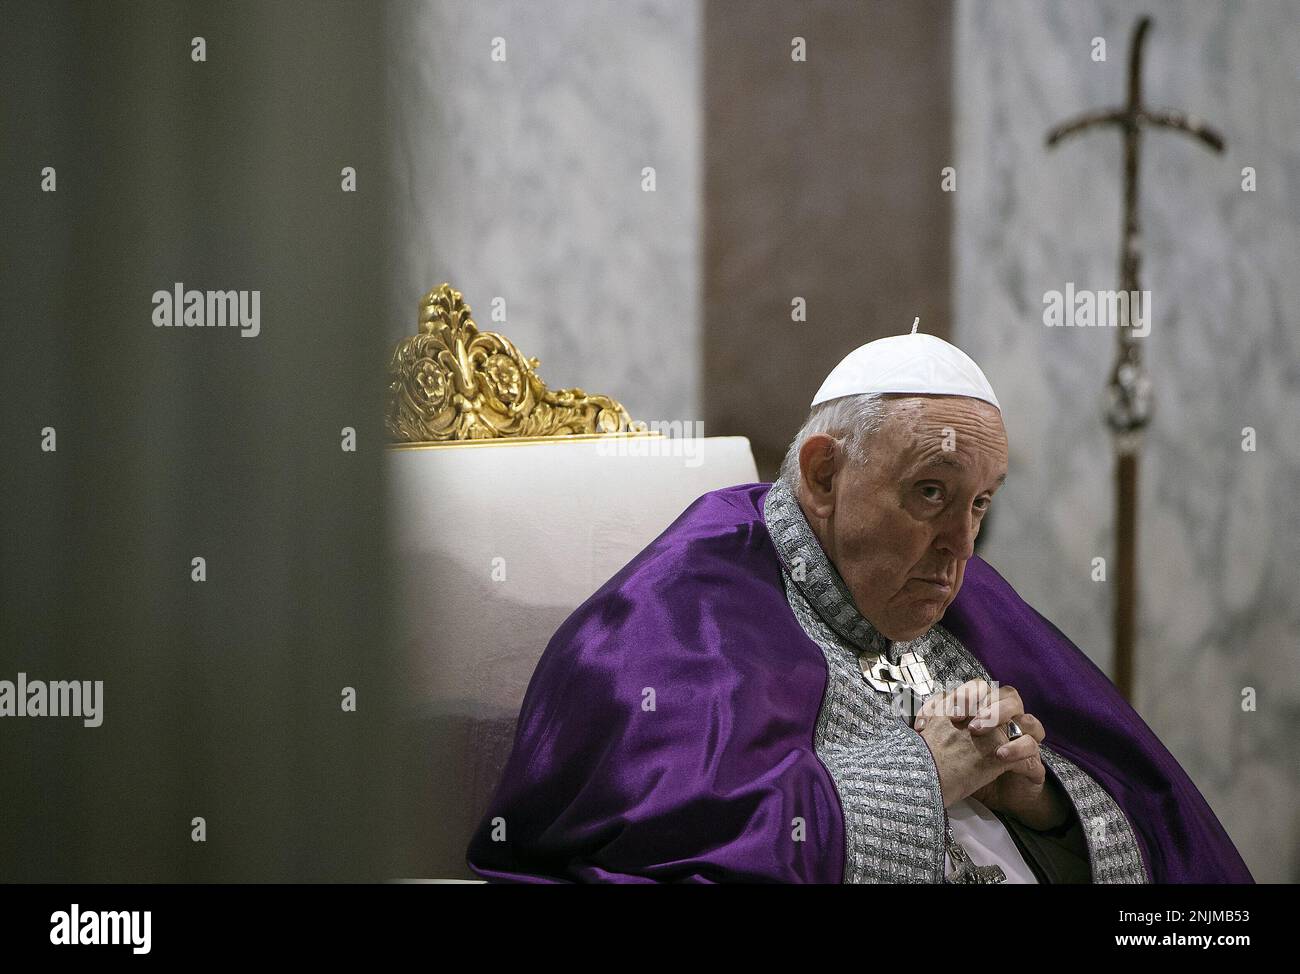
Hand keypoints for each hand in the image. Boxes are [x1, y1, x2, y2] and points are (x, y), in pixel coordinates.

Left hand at [918, 682, 1069, 830]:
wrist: (999, 798)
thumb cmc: (971, 769)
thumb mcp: (951, 749)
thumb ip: (939, 732)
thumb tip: (917, 724)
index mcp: (990, 712)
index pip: (980, 688)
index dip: (961, 694)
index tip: (942, 711)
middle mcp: (1010, 721)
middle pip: (1006, 695)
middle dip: (982, 702)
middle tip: (960, 718)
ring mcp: (1025, 739)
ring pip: (1026, 716)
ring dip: (1000, 718)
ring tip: (976, 731)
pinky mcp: (1035, 760)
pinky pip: (1032, 747)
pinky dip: (1017, 747)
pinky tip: (1000, 754)